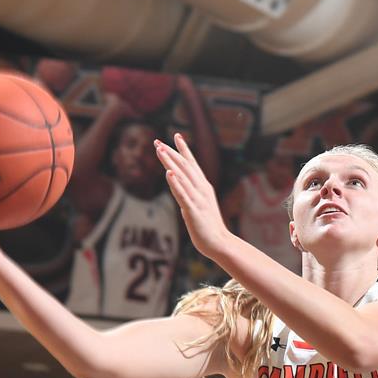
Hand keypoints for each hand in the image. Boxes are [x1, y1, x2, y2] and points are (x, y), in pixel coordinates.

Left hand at [155, 134, 232, 258]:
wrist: (219, 242)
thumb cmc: (208, 226)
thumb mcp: (200, 204)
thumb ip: (190, 193)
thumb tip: (179, 185)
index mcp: (204, 187)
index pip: (193, 163)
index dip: (184, 149)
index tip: (176, 135)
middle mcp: (201, 189)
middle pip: (185, 166)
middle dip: (171, 153)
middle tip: (157, 141)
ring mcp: (198, 199)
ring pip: (182, 176)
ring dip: (170, 162)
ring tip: (160, 150)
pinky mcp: (193, 210)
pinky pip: (182, 194)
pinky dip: (175, 183)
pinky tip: (168, 173)